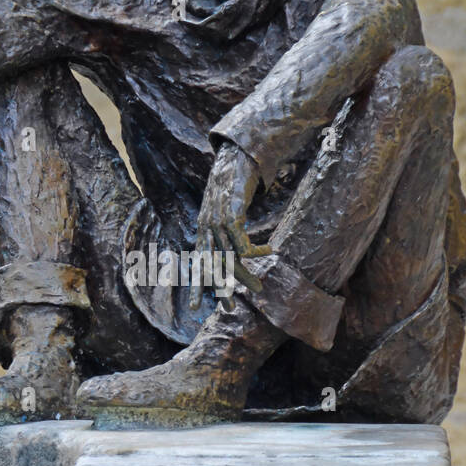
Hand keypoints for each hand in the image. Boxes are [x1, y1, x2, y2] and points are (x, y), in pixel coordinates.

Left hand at [190, 143, 270, 309]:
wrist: (235, 158)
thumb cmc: (231, 186)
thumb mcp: (222, 212)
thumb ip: (223, 231)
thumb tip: (234, 251)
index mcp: (202, 231)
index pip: (198, 264)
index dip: (196, 286)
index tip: (195, 308)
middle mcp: (207, 229)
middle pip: (212, 267)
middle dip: (220, 288)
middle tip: (228, 308)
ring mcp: (217, 221)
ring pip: (229, 258)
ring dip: (244, 275)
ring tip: (259, 288)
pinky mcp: (231, 213)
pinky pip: (243, 242)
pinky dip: (256, 250)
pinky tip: (270, 250)